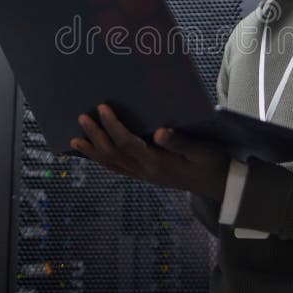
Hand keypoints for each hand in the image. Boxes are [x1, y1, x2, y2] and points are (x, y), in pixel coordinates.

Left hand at [71, 104, 229, 201]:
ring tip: (75, 141)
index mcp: (156, 162)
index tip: (102, 108)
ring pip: (112, 164)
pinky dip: (103, 162)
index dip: (112, 125)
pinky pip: (119, 169)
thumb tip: (160, 132)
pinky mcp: (146, 176)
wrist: (217, 184)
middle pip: (113, 153)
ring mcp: (144, 175)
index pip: (127, 141)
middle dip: (95, 136)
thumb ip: (180, 141)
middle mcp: (145, 171)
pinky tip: (95, 155)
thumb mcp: (200, 150)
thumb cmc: (210, 163)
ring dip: (93, 151)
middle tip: (81, 118)